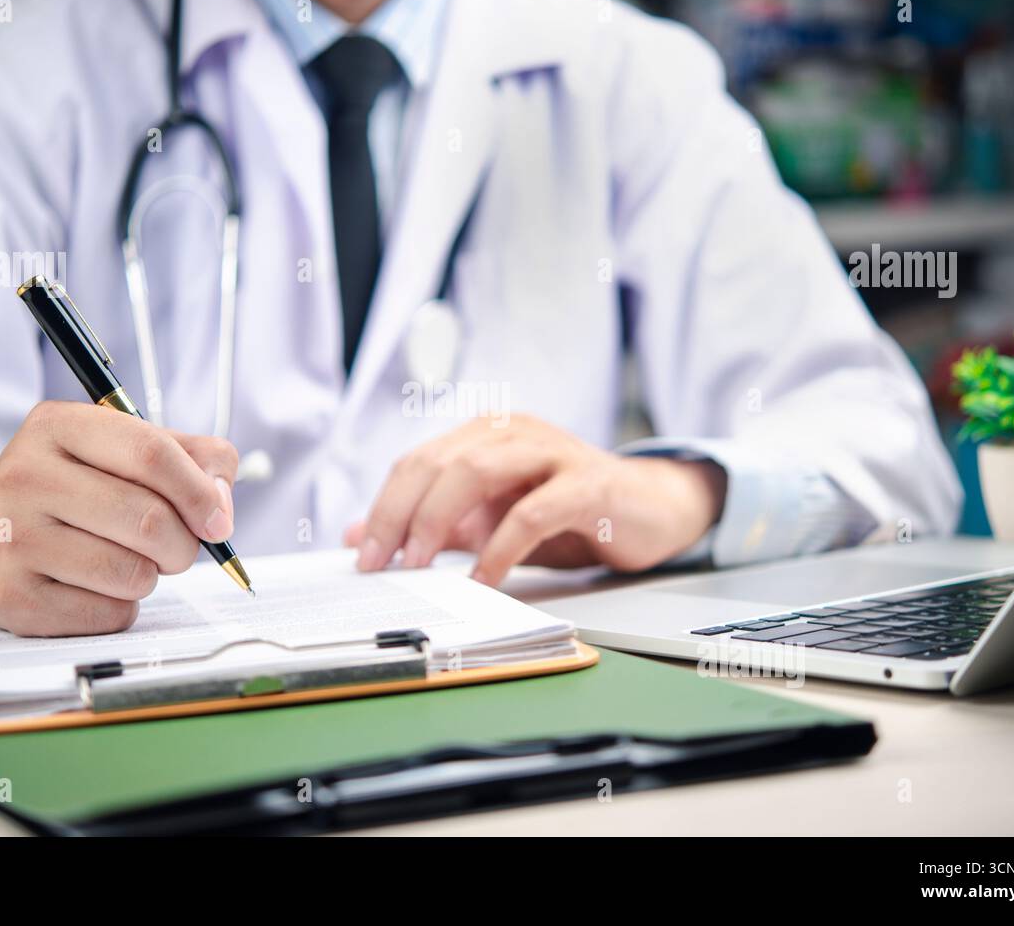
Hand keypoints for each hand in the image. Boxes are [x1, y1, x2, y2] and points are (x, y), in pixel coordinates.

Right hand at [0, 401, 238, 635]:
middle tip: (175, 546)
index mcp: (58, 425)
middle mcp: (25, 475)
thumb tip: (218, 512)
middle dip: (182, 544)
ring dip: (150, 576)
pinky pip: (109, 614)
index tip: (217, 521)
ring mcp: (10, 537)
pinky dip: (121, 607)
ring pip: (132, 573)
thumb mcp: (131, 448)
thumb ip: (197, 460)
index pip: (150, 453)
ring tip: (127, 560)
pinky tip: (95, 586)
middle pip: (148, 519)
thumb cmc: (81, 487)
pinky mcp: (12, 597)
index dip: (199, 492)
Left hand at [345, 415, 725, 586]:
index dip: (384, 506)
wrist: (653, 509)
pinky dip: (500, 550)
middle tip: (381, 563)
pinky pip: (532, 513)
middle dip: (400, 515)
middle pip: (438, 462)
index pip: (418, 462)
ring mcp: (552, 453)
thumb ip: (436, 526)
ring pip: (476, 472)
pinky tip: (483, 581)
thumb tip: (360, 538)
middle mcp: (514, 432)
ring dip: (437, 521)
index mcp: (487, 434)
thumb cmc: (569, 513)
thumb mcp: (492, 520)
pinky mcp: (588, 484)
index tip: (361, 556)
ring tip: (418, 565)